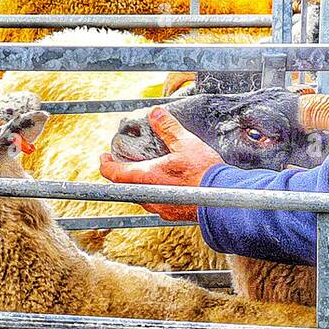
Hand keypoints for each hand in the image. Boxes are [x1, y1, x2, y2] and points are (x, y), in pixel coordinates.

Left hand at [99, 106, 222, 222]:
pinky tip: (169, 185)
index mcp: (146, 178)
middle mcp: (149, 196)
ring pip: (143, 196)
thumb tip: (155, 113)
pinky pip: (158, 203)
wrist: (223, 200)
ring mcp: (161, 208)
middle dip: (125, 173)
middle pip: (128, 186)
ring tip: (150, 172)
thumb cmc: (204, 173)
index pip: (115, 174)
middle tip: (126, 162)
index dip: (106, 165)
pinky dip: (158, 193)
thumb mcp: (186, 143)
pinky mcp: (173, 214)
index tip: (104, 158)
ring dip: (142, 184)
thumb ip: (168, 127)